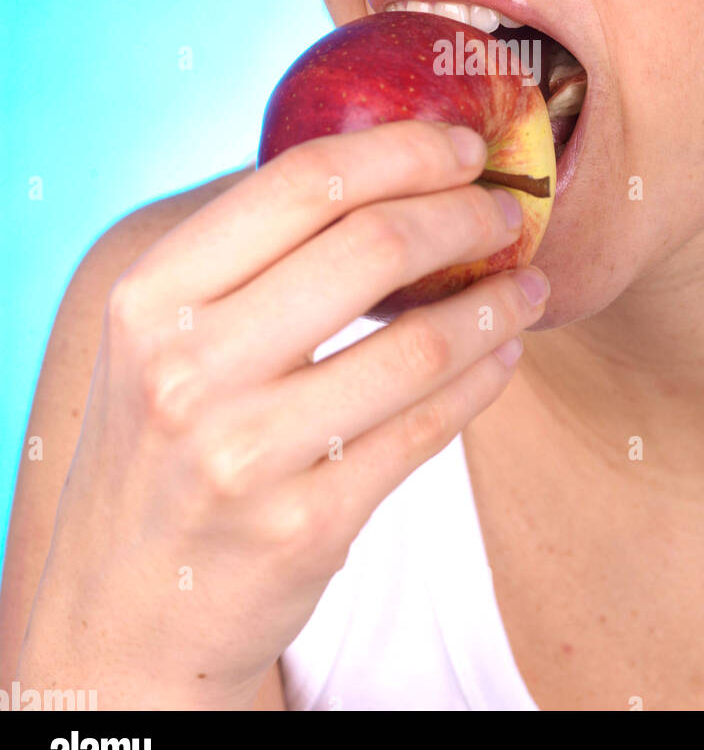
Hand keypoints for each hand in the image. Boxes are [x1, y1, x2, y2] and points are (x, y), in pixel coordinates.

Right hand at [16, 120, 548, 708]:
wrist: (130, 603)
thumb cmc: (163, 441)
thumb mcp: (160, 335)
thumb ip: (245, 251)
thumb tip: (372, 159)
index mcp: (153, 296)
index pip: (301, 182)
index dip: (403, 150)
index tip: (466, 146)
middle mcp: (188, 369)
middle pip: (372, 246)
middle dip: (464, 214)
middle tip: (509, 209)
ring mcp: (246, 453)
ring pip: (420, 342)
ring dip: (497, 303)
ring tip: (527, 286)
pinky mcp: (305, 524)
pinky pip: (430, 426)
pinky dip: (485, 378)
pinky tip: (504, 355)